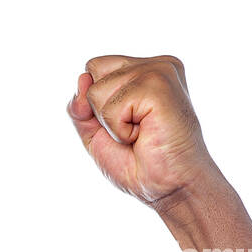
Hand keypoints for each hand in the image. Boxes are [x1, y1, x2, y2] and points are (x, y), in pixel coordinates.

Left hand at [67, 55, 219, 205]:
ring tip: (141, 132)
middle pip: (93, 72)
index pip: (95, 67)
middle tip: (135, 130)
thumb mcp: (96, 134)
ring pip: (97, 90)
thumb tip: (82, 79)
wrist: (170, 186)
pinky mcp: (159, 84)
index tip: (126, 123)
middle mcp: (155, 65)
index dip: (95, 102)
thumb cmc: (140, 163)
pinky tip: (146, 134)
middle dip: (101, 112)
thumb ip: (81, 107)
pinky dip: (120, 131)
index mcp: (144, 70)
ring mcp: (160, 70)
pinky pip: (111, 108)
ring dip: (112, 124)